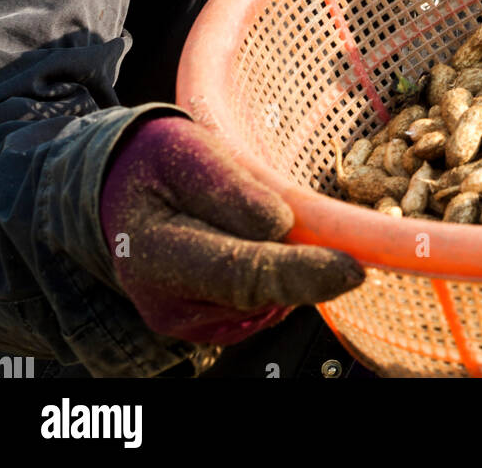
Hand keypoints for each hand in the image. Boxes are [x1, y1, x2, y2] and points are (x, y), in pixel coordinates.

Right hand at [100, 116, 363, 344]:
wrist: (131, 193)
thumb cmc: (161, 165)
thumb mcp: (189, 152)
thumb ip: (231, 187)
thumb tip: (280, 223)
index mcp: (156, 253)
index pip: (239, 272)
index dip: (300, 272)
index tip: (351, 267)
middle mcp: (169, 304)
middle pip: (261, 293)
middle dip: (305, 265)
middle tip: (336, 238)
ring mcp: (190, 323)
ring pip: (269, 299)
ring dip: (287, 263)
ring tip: (258, 217)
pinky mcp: (212, 328)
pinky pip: (264, 304)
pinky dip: (277, 274)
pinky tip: (258, 243)